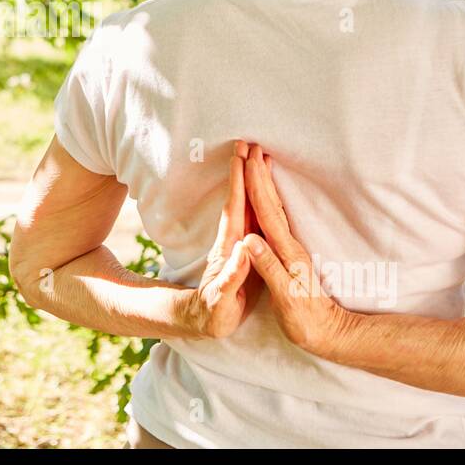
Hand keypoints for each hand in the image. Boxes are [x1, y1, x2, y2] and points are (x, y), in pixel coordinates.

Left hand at [182, 140, 261, 338]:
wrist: (203, 321)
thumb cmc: (214, 313)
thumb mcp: (223, 300)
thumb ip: (232, 276)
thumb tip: (244, 249)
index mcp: (230, 247)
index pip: (236, 208)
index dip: (240, 182)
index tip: (244, 156)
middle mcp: (232, 239)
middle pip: (239, 198)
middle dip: (243, 171)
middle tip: (248, 142)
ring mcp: (236, 242)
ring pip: (244, 204)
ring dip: (248, 180)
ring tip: (254, 158)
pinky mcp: (241, 249)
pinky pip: (251, 216)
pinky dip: (255, 199)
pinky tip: (261, 192)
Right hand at [241, 144, 350, 355]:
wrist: (331, 333)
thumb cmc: (306, 320)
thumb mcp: (286, 297)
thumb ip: (268, 267)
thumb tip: (249, 240)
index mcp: (285, 252)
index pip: (265, 212)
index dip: (255, 184)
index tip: (246, 159)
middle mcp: (289, 245)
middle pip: (271, 202)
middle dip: (259, 173)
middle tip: (251, 146)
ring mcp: (291, 249)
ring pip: (275, 207)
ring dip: (265, 182)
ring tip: (258, 161)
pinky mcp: (291, 256)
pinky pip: (276, 219)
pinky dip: (269, 201)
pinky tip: (268, 197)